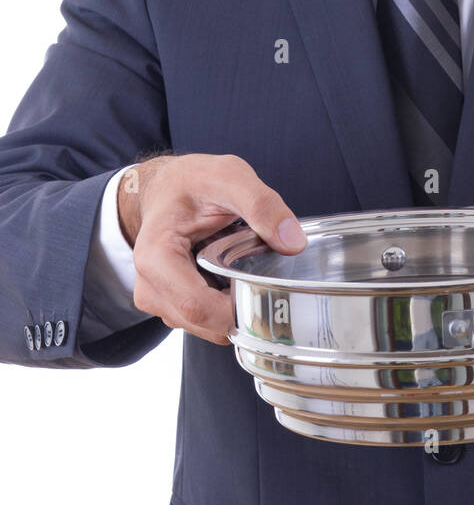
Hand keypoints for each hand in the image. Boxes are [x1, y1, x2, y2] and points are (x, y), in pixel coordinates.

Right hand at [117, 153, 305, 344]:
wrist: (168, 186)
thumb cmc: (192, 181)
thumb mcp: (230, 177)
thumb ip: (262, 205)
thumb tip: (293, 243)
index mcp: (156, 257)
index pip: (197, 307)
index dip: (237, 310)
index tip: (267, 292)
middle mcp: (150, 286)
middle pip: (205, 323)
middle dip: (241, 308)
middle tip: (263, 274)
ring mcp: (158, 300)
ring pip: (208, 327)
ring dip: (233, 305)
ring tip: (239, 266)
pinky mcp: (170, 305)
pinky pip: (206, 321)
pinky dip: (226, 304)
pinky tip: (229, 274)